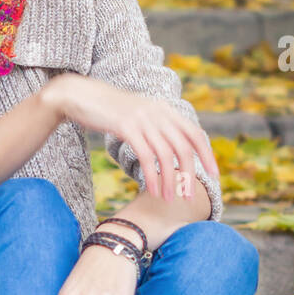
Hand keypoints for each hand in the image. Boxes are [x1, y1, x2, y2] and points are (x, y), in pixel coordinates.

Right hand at [42, 74, 218, 202]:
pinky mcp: (126, 127)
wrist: (79, 95)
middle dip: (189, 174)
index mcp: (164, 109)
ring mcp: (143, 119)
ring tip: (169, 199)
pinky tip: (152, 190)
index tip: (214, 174)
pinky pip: (146, 156)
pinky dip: (152, 176)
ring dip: (170, 180)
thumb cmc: (106, 109)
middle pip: (184, 147)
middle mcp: (158, 112)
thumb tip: (167, 144)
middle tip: (189, 195)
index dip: (206, 154)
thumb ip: (154, 124)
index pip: (194, 133)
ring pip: (166, 154)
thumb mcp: (137, 113)